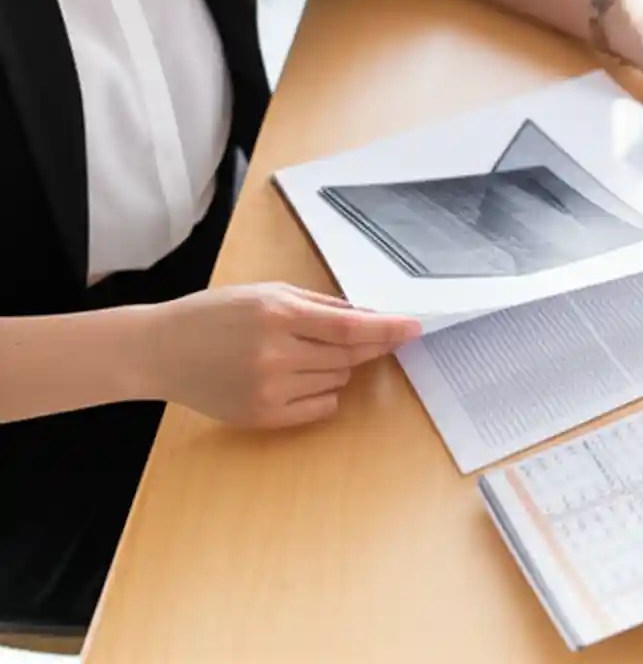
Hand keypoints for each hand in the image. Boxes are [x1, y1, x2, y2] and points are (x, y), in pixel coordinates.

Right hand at [145, 283, 421, 427]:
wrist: (161, 350)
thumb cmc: (215, 315)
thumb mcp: (266, 292)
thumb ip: (319, 305)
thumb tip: (369, 316)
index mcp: (278, 314)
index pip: (351, 326)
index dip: (388, 328)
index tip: (415, 328)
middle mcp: (277, 353)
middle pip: (350, 355)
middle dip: (362, 345)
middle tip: (357, 337)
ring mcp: (270, 388)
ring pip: (338, 380)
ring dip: (335, 366)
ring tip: (297, 354)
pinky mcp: (264, 416)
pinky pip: (322, 407)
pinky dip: (322, 392)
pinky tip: (295, 378)